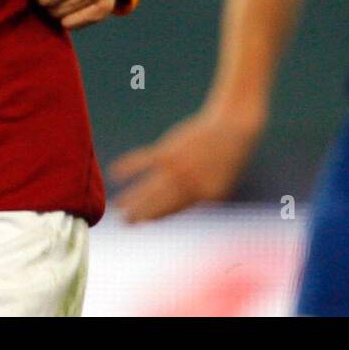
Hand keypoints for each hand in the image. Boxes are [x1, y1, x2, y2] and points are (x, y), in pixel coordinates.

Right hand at [109, 106, 263, 222]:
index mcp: (207, 198)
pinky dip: (128, 166)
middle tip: (126, 224)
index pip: (177, 211)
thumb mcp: (222, 181)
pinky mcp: (170, 150)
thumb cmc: (228, 154)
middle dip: (143, 215)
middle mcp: (192, 186)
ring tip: (117, 208)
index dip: (159, 217)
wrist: (234, 125)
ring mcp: (180, 168)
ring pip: (150, 189)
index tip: (145, 223)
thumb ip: (203, 196)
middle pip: (161, 205)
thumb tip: (185, 209)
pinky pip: (144, 161)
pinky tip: (114, 172)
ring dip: (132, 199)